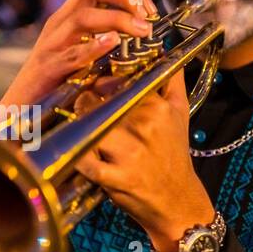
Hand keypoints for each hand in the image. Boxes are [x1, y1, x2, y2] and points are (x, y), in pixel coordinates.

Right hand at [0, 0, 154, 109]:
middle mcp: (59, 24)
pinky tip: (113, 43)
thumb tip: (143, 38)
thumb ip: (105, 42)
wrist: (18, 109)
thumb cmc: (55, 84)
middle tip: (148, 14)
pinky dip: (93, 46)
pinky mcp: (46, 69)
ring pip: (82, 16)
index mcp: (68, 17)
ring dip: (117, 19)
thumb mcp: (82, 55)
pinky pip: (71, 54)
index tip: (150, 9)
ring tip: (142, 31)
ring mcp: (51, 45)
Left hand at [73, 69, 214, 250]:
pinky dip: (74, 154)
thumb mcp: (180, 113)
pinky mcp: (115, 179)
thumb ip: (172, 80)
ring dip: (77, 122)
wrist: (178, 200)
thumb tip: (166, 51)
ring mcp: (128, 154)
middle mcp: (143, 127)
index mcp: (157, 108)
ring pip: (89, 125)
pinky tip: (71, 147)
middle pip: (100, 100)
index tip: (93, 79)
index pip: (121, 80)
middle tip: (78, 100)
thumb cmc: (174, 153)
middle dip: (84, 98)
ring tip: (75, 121)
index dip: (101, 78)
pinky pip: (85, 161)